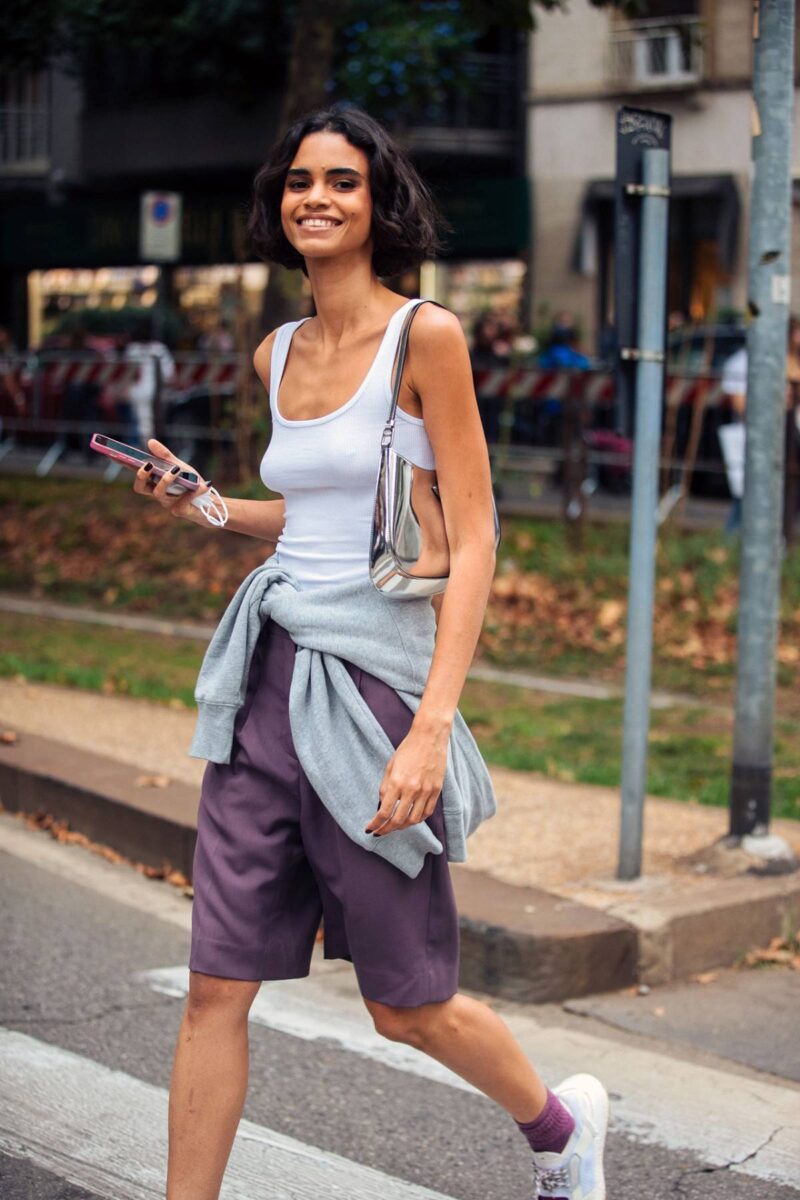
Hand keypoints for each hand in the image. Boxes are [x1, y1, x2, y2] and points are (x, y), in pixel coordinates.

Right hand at [132, 438, 209, 519]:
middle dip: (141, 475)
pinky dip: (195, 490)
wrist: (210, 503)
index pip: (136, 473)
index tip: (114, 454)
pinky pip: (184, 501)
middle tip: (148, 464)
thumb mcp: (180, 467)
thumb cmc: (190, 484)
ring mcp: (168, 504)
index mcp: (154, 483)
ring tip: (177, 470)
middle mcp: (158, 494)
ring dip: (166, 480)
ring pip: (159, 493)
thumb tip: (150, 441)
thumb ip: (166, 457)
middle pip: (140, 488)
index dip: (124, 465)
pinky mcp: (180, 511)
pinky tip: (204, 484)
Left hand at [365, 721, 448, 836]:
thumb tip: (382, 805)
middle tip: (380, 832)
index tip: (370, 829)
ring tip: (395, 826)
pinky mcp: (436, 790)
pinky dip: (418, 819)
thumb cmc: (407, 749)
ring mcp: (426, 791)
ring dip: (403, 826)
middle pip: (398, 820)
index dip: (375, 824)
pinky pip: (427, 812)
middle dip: (386, 829)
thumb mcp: (390, 766)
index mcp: (397, 782)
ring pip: (414, 820)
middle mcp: (412, 790)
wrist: (429, 737)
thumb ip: (385, 787)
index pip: (384, 812)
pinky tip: (411, 819)